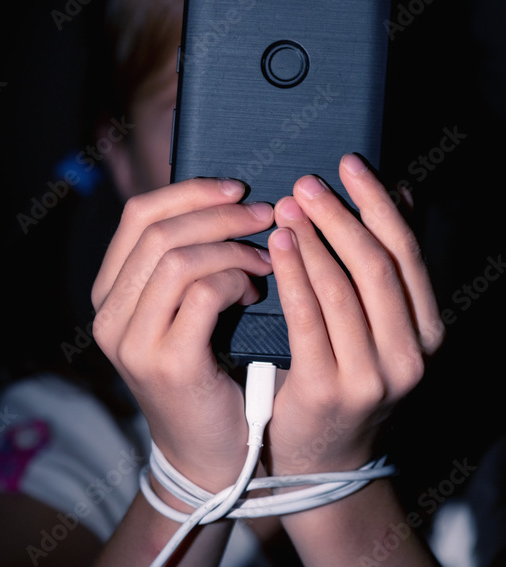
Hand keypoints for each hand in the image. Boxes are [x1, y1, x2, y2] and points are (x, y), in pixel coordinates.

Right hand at [91, 177, 273, 491]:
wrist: (211, 455)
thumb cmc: (207, 375)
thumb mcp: (183, 313)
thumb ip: (184, 264)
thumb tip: (225, 199)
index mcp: (109, 295)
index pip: (137, 216)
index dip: (189, 191)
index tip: (237, 187)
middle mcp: (109, 316)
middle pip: (158, 231)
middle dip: (220, 215)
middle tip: (267, 216)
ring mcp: (132, 342)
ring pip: (178, 259)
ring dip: (233, 249)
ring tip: (266, 259)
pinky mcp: (167, 364)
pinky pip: (203, 294)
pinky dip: (238, 282)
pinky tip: (257, 292)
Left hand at [265, 154, 444, 476]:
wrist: (317, 460)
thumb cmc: (336, 379)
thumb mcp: (371, 328)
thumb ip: (378, 272)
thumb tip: (394, 195)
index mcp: (425, 330)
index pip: (406, 252)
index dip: (379, 204)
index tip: (350, 164)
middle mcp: (410, 353)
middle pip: (378, 266)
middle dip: (342, 216)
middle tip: (307, 181)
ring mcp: (373, 375)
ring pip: (345, 290)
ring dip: (315, 241)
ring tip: (288, 206)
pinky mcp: (330, 390)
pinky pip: (310, 321)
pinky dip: (294, 278)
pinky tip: (276, 248)